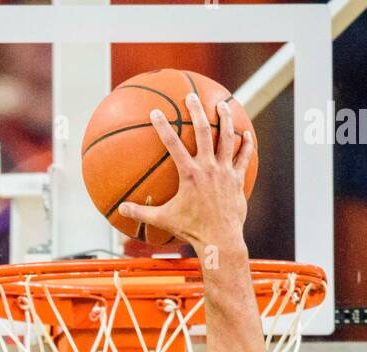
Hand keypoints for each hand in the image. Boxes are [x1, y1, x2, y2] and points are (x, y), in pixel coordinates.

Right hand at [118, 95, 253, 259]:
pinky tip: (245, 134)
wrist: (220, 240)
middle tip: (191, 96)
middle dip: (196, 111)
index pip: (173, 144)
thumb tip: (121, 209)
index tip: (155, 112)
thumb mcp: (164, 220)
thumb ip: (142, 212)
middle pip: (203, 132)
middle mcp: (208, 168)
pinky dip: (245, 144)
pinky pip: (243, 157)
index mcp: (189, 174)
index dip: (163, 127)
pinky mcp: (237, 180)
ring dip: (224, 119)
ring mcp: (225, 172)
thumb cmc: (191, 230)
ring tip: (222, 105)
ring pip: (226, 138)